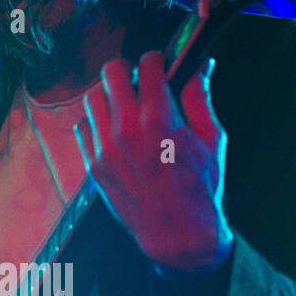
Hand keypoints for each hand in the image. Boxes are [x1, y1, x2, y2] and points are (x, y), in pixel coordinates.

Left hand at [73, 50, 232, 271]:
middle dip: (128, 70)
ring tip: (125, 107)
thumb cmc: (200, 189)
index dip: (157, 61)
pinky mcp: (95, 165)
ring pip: (92, 97)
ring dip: (109, 95)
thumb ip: (201, 97)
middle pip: (111, 71)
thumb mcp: (212, 139)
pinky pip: (83, 127)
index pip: (148, 64)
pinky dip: (96, 123)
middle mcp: (127, 130)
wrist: (178, 234)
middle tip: (139, 82)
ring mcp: (106, 148)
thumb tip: (202, 65)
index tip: (160, 67)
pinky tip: (114, 131)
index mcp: (160, 118)